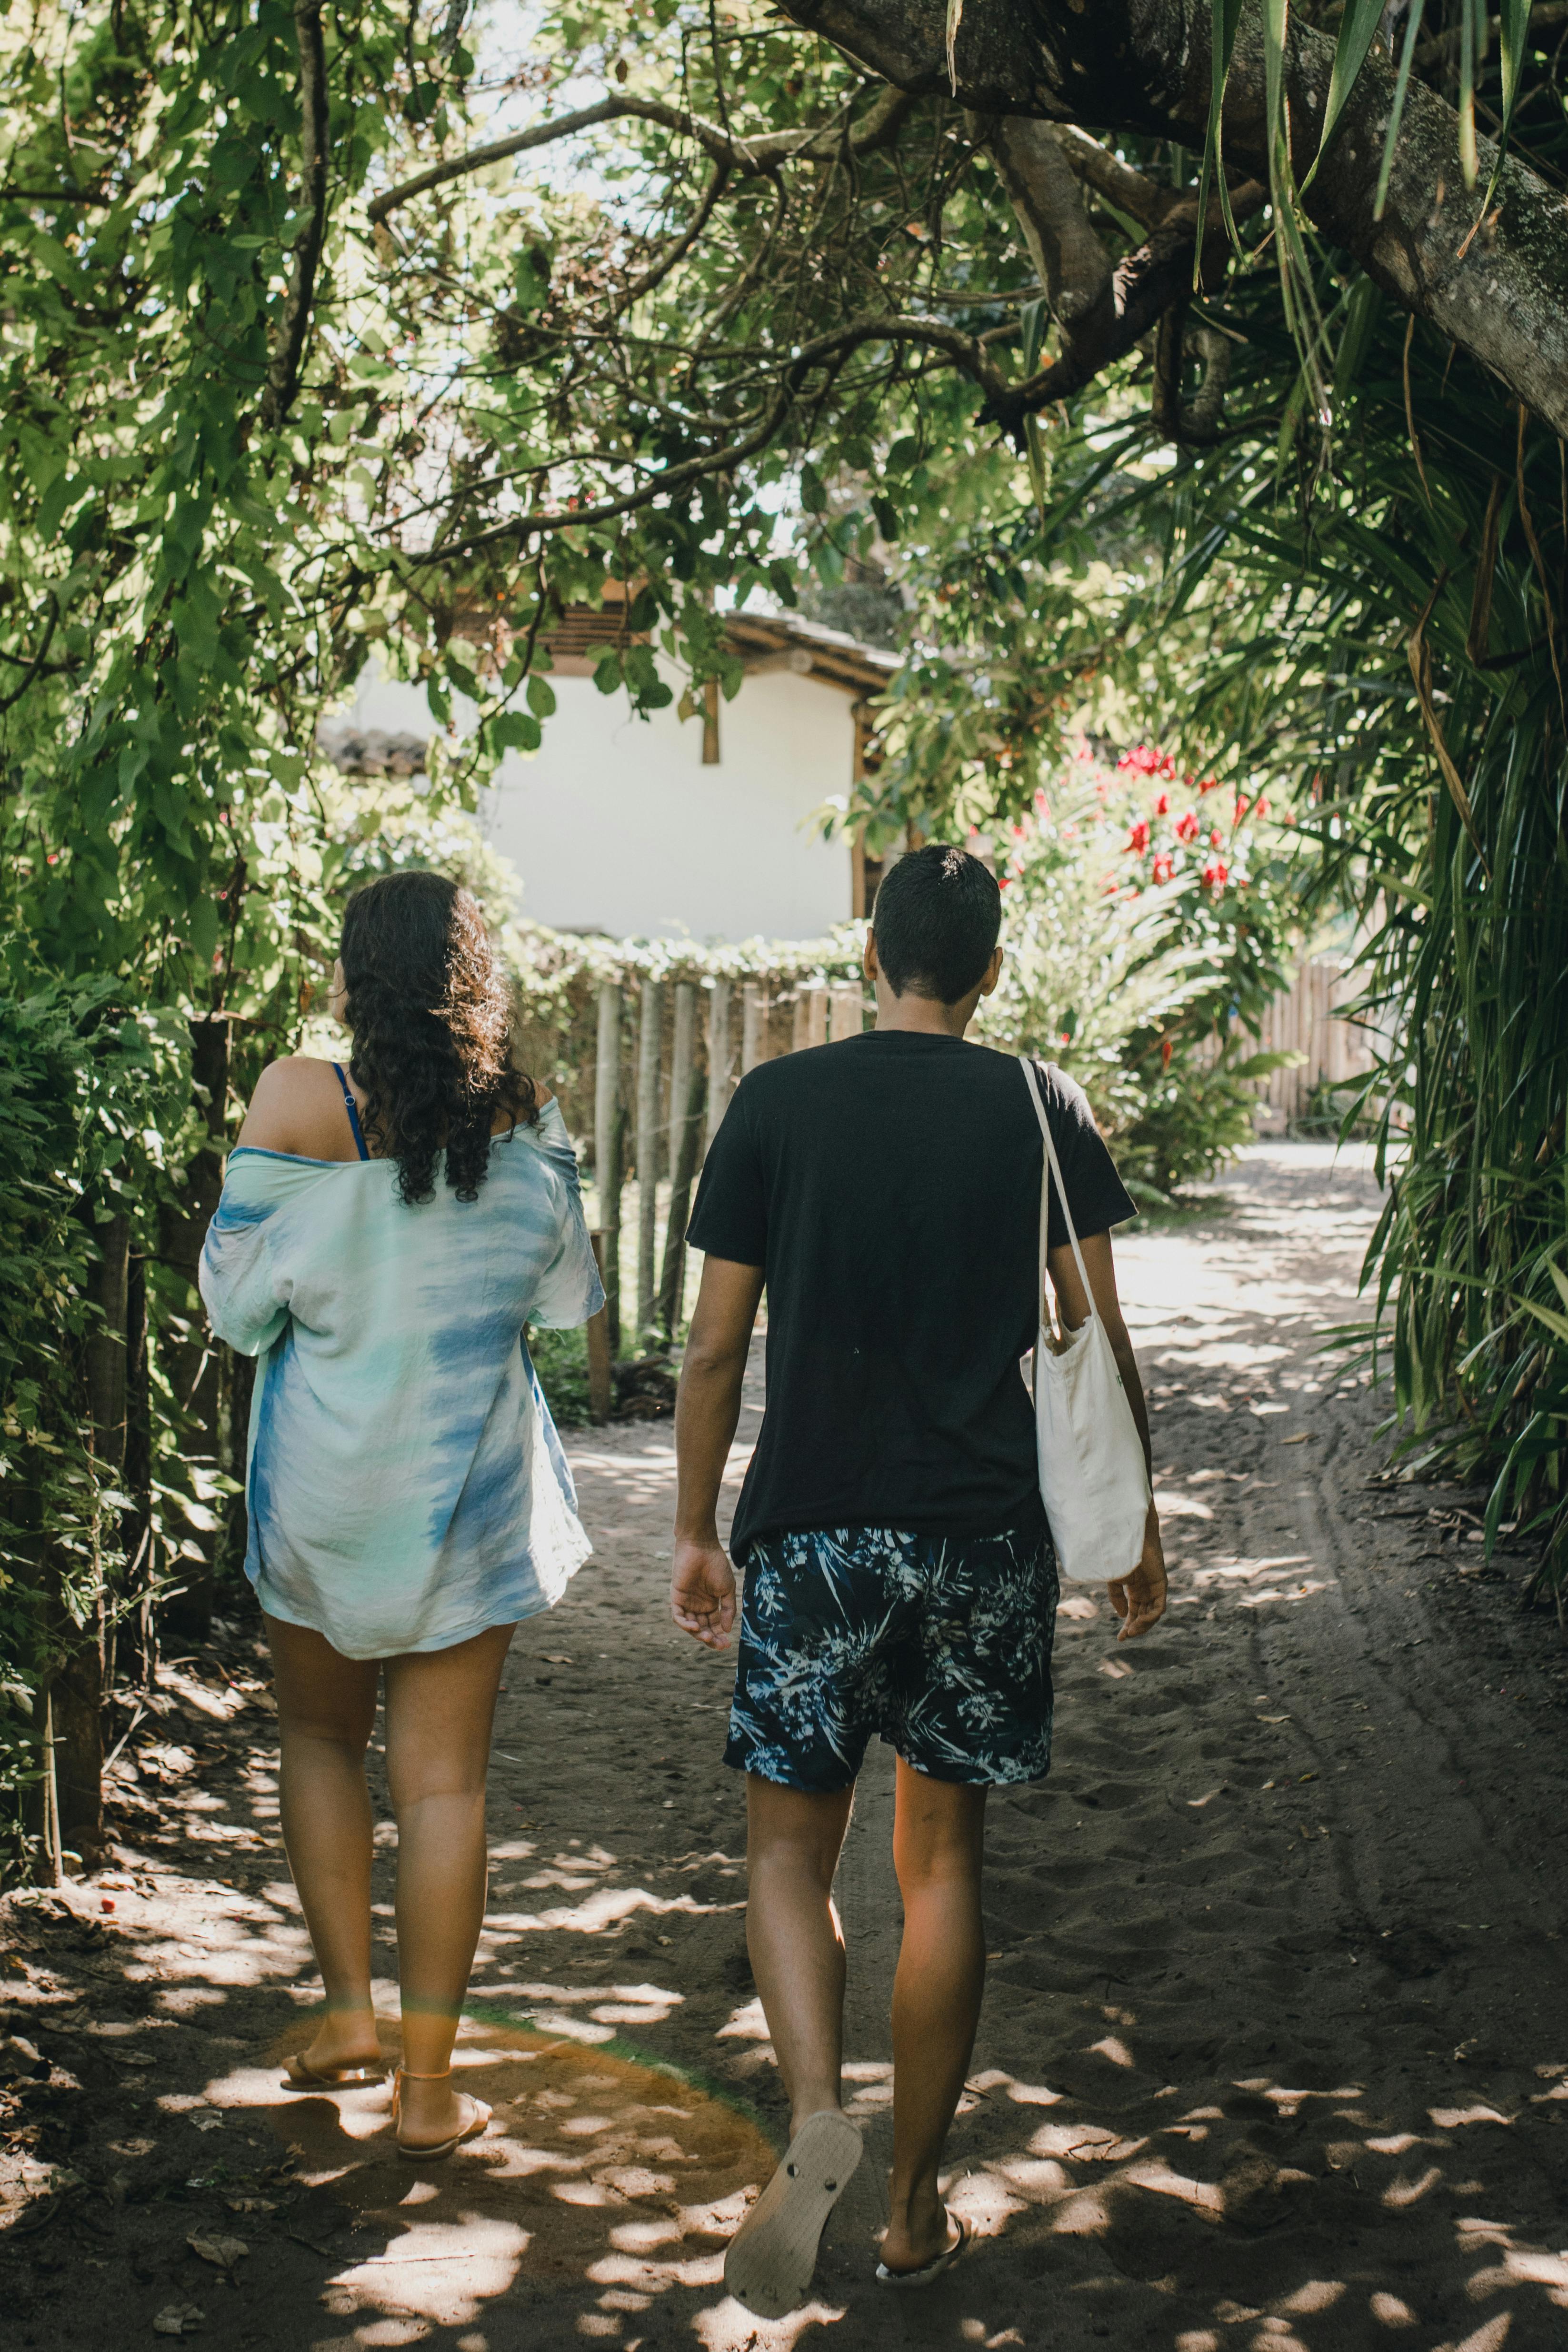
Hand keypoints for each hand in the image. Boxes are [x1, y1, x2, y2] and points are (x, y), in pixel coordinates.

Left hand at [671, 1535, 736, 1649]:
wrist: (701, 1547)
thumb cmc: (716, 1565)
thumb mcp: (727, 1589)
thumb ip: (728, 1609)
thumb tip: (727, 1629)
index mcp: (710, 1604)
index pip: (714, 1625)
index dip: (719, 1636)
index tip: (727, 1644)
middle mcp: (698, 1606)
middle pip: (703, 1628)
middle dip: (710, 1639)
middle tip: (719, 1646)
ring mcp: (687, 1602)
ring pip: (690, 1626)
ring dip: (698, 1634)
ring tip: (708, 1638)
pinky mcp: (676, 1598)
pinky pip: (678, 1616)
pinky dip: (685, 1624)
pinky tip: (695, 1627)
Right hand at [1108, 1506, 1166, 1640]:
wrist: (1128, 1539)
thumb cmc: (1120, 1555)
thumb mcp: (1114, 1580)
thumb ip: (1117, 1598)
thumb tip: (1123, 1616)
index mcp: (1135, 1590)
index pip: (1134, 1613)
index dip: (1128, 1627)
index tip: (1120, 1639)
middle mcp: (1146, 1591)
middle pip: (1144, 1617)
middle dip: (1135, 1629)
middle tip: (1125, 1637)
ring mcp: (1154, 1589)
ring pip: (1152, 1615)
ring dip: (1143, 1626)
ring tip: (1131, 1631)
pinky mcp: (1161, 1585)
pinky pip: (1159, 1607)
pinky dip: (1150, 1617)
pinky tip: (1138, 1621)